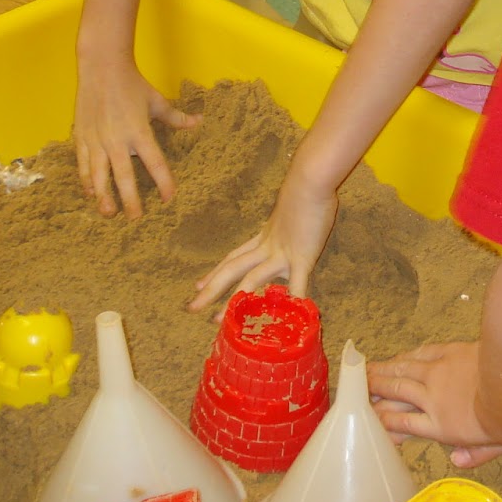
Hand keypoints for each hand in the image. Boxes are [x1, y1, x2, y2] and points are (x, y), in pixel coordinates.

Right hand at [73, 59, 199, 216]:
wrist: (101, 67)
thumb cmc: (132, 84)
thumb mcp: (156, 101)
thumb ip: (176, 117)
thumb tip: (199, 122)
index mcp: (139, 131)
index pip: (155, 163)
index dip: (164, 182)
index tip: (170, 198)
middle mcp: (117, 139)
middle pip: (124, 176)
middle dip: (130, 199)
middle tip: (135, 218)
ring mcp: (97, 140)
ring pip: (99, 174)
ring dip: (104, 195)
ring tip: (108, 213)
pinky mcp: (81, 137)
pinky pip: (83, 163)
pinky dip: (86, 179)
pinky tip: (90, 193)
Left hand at [188, 171, 338, 311]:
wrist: (310, 179)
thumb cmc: (304, 188)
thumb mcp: (289, 209)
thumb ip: (287, 221)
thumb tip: (293, 222)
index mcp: (264, 237)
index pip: (234, 257)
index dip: (216, 273)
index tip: (199, 286)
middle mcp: (267, 247)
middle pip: (233, 270)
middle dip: (212, 289)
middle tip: (191, 308)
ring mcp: (282, 253)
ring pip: (252, 279)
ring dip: (235, 301)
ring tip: (220, 322)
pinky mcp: (301, 256)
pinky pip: (297, 284)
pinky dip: (293, 302)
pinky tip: (291, 319)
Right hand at [368, 341, 501, 465]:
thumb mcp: (496, 443)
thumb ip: (476, 454)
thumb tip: (457, 462)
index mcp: (440, 426)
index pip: (402, 423)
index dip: (383, 420)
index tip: (368, 419)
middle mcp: (432, 399)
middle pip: (397, 392)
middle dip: (375, 389)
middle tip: (356, 387)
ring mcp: (437, 373)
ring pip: (403, 370)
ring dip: (383, 369)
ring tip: (367, 369)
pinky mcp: (448, 353)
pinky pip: (421, 353)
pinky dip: (406, 355)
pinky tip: (399, 356)